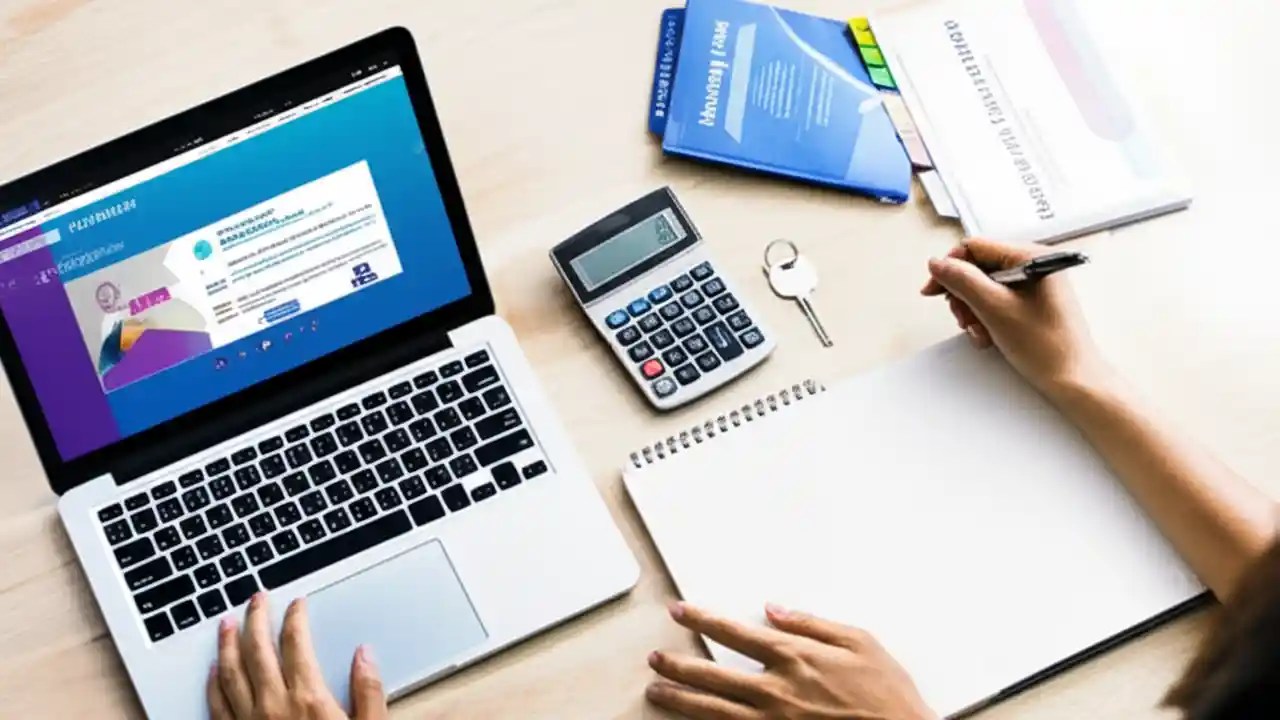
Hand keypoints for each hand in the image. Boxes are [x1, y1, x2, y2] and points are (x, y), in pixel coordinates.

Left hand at [209, 593, 387, 719]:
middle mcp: (272, 705)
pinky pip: (216, 704)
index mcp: (308, 698)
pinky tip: (212, 670)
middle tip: (256, 597)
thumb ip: (368, 691)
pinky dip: (212, 682)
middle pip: (257, 648)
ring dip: (227, 643)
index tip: (297, 603)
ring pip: (229, 672)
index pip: (296, 642)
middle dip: (256, 617)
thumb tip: (364, 654)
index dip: (295, 616)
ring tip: (228, 622)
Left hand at [646, 602, 935, 719]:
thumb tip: (775, 609)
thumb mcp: (861, 643)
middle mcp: (776, 690)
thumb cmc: (888, 697)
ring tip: (656, 691)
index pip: (734, 632)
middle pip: (712, 674)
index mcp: (795, 657)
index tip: (680, 611)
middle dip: (678, 664)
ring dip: (680, 699)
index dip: (703, 619)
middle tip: (655, 657)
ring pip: (711, 710)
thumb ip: (813, 624)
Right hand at [920, 237, 1108, 398]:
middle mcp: (1035, 265)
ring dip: (973, 310)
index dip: (950, 268)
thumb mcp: (994, 309)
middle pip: (979, 268)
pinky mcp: (1033, 304)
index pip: (975, 248)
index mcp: (1031, 257)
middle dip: (963, 294)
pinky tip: (989, 336)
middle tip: (962, 318)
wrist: (1073, 381)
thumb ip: (962, 281)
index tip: (933, 291)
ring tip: (978, 331)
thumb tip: (937, 263)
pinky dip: (986, 318)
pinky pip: (998, 302)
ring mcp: (1035, 285)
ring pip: (985, 288)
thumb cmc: (1046, 346)